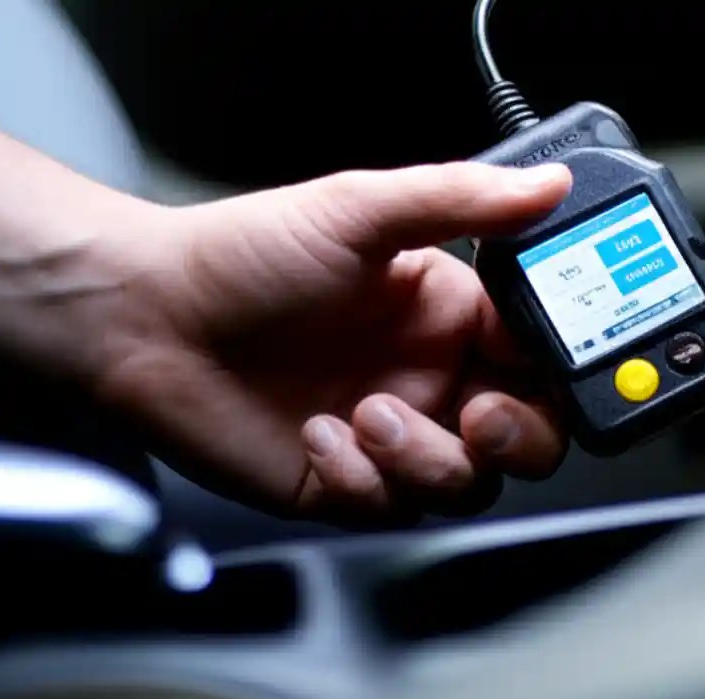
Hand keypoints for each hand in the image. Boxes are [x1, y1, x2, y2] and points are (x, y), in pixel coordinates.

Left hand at [96, 162, 573, 523]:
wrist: (145, 321)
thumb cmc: (240, 258)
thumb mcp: (358, 211)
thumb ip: (460, 200)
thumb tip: (548, 183)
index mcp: (448, 314)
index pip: (541, 356)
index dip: (559, 373)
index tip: (544, 372)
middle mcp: (428, 377)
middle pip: (526, 437)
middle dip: (516, 438)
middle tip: (477, 417)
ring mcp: (390, 435)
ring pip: (466, 482)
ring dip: (426, 459)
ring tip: (364, 414)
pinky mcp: (344, 483)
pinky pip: (391, 509)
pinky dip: (361, 483)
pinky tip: (316, 436)